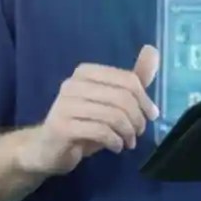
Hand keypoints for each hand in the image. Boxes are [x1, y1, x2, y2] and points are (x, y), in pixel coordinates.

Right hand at [18, 45, 159, 175]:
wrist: (47, 150)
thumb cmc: (84, 123)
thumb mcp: (112, 102)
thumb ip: (133, 80)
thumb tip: (153, 51)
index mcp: (86, 72)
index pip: (127, 80)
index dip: (145, 100)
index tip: (151, 116)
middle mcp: (72, 84)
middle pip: (122, 97)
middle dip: (138, 118)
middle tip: (139, 132)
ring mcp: (64, 105)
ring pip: (113, 115)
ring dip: (128, 132)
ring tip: (129, 142)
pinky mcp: (61, 127)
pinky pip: (100, 131)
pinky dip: (115, 141)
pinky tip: (116, 147)